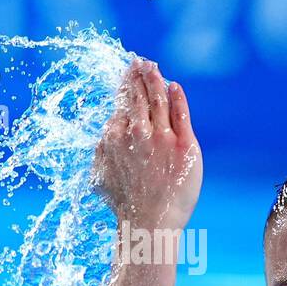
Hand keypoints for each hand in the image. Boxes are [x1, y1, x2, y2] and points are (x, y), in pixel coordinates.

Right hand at [94, 58, 201, 230]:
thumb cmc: (125, 205)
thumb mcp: (101, 174)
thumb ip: (103, 148)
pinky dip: (177, 97)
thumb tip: (106, 131)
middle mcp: (137, 133)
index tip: (128, 74)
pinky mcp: (185, 147)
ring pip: (158, 99)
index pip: (121, 102)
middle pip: (138, 95)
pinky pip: (181, 114)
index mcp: (114, 137)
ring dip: (155, 78)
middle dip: (138, 74)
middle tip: (140, 61)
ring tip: (153, 66)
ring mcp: (162, 138)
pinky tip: (175, 86)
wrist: (149, 224)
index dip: (125, 85)